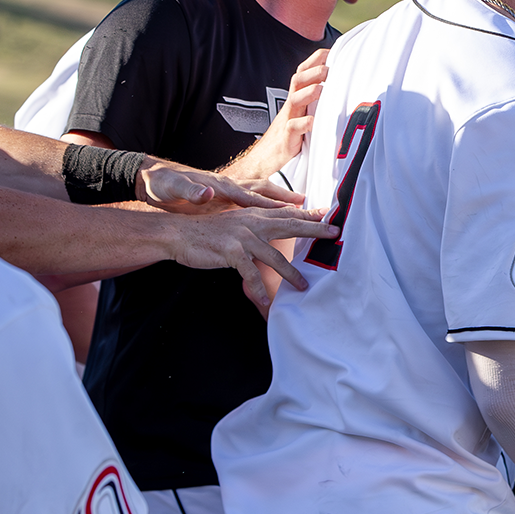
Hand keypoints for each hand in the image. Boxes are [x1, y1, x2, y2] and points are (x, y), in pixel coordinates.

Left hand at [137, 158, 305, 211]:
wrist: (150, 179)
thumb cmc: (161, 184)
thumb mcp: (172, 188)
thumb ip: (190, 191)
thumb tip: (207, 193)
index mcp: (219, 185)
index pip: (251, 196)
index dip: (271, 204)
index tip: (291, 210)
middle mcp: (227, 186)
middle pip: (263, 191)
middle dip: (285, 198)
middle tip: (307, 205)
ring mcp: (225, 191)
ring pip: (259, 194)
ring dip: (278, 201)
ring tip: (298, 208)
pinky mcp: (220, 198)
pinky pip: (248, 202)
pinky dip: (264, 207)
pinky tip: (271, 216)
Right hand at [165, 206, 335, 315]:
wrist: (180, 233)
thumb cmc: (208, 232)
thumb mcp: (236, 222)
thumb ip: (257, 223)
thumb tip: (277, 224)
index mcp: (255, 215)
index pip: (288, 214)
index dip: (310, 214)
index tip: (330, 215)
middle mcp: (252, 223)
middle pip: (290, 226)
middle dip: (314, 230)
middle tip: (334, 234)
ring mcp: (242, 237)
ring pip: (273, 256)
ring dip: (291, 273)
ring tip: (304, 285)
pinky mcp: (230, 252)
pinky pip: (249, 274)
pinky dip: (258, 288)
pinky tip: (266, 300)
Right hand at [225, 49, 326, 180]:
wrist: (265, 160)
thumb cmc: (290, 136)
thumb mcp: (303, 115)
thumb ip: (317, 103)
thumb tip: (342, 91)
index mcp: (297, 98)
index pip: (303, 72)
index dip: (316, 60)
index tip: (333, 52)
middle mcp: (292, 106)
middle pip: (298, 81)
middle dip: (314, 71)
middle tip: (330, 68)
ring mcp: (287, 121)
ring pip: (294, 100)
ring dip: (308, 93)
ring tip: (321, 89)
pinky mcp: (287, 139)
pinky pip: (293, 128)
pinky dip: (304, 124)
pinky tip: (314, 122)